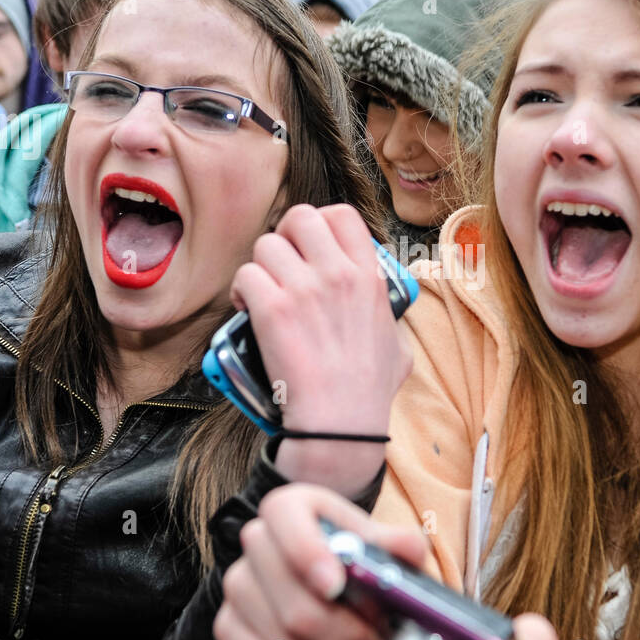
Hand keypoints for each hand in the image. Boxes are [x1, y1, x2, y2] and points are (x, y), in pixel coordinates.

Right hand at [215, 482, 427, 639]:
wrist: (337, 586)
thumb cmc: (361, 562)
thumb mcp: (384, 546)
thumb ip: (398, 544)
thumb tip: (407, 547)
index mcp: (291, 508)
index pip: (284, 516)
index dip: (307, 552)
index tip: (335, 586)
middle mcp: (256, 540)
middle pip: (294, 601)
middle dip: (345, 631)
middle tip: (375, 638)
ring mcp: (237, 585)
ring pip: (285, 639)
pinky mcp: (227, 626)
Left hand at [229, 203, 411, 497]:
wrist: (339, 423)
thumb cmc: (367, 394)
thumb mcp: (398, 347)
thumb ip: (389, 320)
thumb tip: (386, 316)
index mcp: (369, 277)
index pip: (343, 215)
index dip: (321, 222)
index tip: (312, 245)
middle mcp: (338, 274)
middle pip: (300, 217)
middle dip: (285, 237)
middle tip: (281, 265)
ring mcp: (304, 288)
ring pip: (266, 244)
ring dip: (260, 267)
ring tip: (262, 293)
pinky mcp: (272, 309)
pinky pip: (246, 275)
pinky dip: (241, 292)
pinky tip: (247, 310)